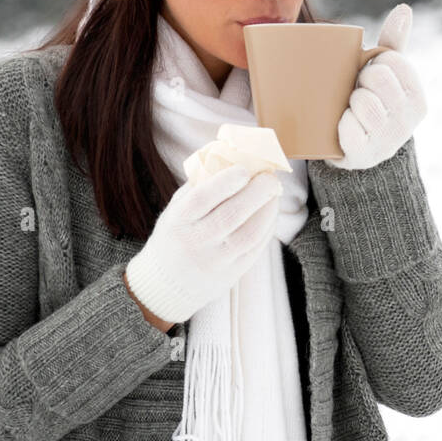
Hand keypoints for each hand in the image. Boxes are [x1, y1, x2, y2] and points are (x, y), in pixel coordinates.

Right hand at [124, 163, 282, 323]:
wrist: (167, 284)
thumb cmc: (177, 234)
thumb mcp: (177, 209)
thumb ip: (200, 185)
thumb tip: (232, 157)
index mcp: (178, 221)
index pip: (202, 199)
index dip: (226, 182)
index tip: (244, 169)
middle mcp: (195, 242)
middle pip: (231, 215)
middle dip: (257, 192)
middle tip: (270, 177)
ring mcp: (215, 260)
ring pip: (250, 234)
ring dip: (268, 209)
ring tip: (274, 193)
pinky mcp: (233, 273)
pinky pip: (257, 248)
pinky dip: (268, 226)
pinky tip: (271, 212)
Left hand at [328, 3, 426, 169]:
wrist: (354, 150)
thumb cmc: (371, 102)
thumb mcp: (384, 74)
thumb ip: (394, 43)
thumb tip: (404, 9)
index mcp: (417, 98)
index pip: (393, 60)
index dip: (375, 62)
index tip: (371, 75)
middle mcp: (409, 121)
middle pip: (378, 77)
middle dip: (361, 79)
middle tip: (357, 91)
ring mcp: (389, 140)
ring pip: (363, 102)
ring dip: (349, 102)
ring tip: (350, 110)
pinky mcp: (365, 156)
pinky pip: (349, 130)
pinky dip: (341, 126)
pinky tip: (343, 128)